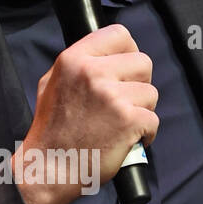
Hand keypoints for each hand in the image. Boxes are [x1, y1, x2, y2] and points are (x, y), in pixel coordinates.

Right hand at [13, 24, 158, 203]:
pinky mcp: (128, 120)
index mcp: (74, 59)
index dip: (128, 52)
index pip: (119, 34)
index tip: (125, 70)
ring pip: (151, 93)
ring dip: (142, 110)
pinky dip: (145, 133)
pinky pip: (153, 119)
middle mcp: (93, 73)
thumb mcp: (52, 84)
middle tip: (123, 103)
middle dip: (138, 84)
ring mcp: (113, 96)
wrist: (49, 169)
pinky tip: (127, 140)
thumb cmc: (51, 131)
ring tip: (121, 124)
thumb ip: (79, 65)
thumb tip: (107, 54)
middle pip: (143, 62)